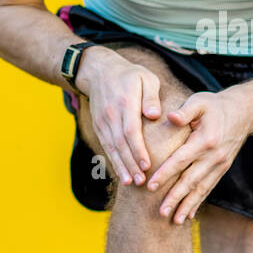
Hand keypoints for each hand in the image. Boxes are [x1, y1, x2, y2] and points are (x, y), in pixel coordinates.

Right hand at [78, 49, 162, 185]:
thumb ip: (151, 96)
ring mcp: (102, 121)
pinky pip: (106, 145)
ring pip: (111, 147)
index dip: (138, 149)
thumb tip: (154, 115)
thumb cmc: (130, 75)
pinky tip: (121, 173)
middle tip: (141, 181)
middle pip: (120, 143)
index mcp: (125, 102)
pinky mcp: (98, 125)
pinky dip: (113, 160)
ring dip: (121, 166)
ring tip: (130, 182)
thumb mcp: (146, 77)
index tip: (147, 165)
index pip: (131, 130)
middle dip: (130, 163)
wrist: (99, 70)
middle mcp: (111, 114)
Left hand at [146, 89, 249, 223]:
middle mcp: (214, 156)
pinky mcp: (222, 169)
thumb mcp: (200, 102)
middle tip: (161, 213)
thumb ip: (185, 112)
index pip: (181, 160)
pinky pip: (209, 188)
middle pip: (191, 180)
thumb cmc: (215, 106)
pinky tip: (189, 215)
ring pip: (201, 189)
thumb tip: (170, 117)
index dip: (165, 173)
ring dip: (187, 205)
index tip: (150, 186)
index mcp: (205, 140)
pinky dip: (198, 202)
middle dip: (175, 198)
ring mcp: (220, 165)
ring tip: (175, 221)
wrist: (243, 112)